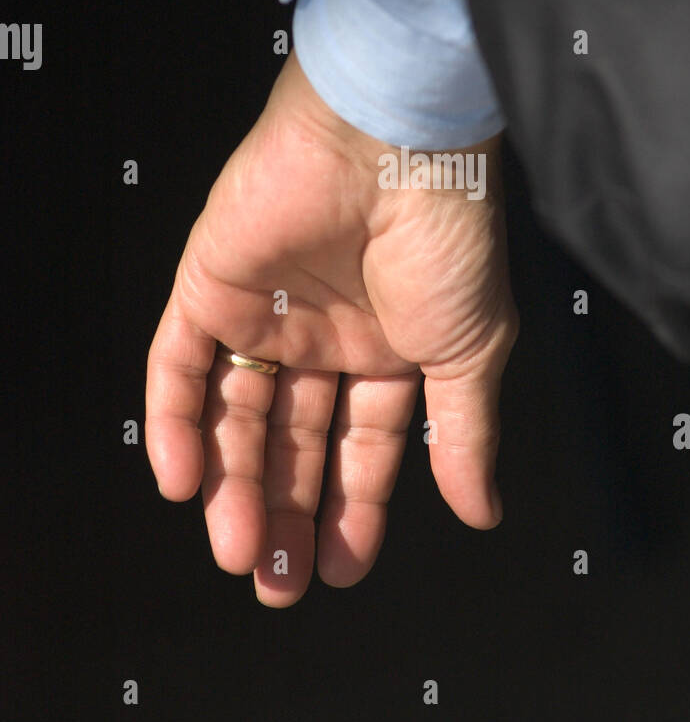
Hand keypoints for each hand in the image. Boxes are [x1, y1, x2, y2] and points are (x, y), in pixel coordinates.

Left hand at [145, 51, 518, 605]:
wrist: (395, 141)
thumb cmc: (449, 232)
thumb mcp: (471, 352)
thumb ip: (466, 436)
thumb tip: (483, 511)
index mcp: (390, 347)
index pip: (362, 444)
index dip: (351, 507)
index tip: (340, 567)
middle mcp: (325, 333)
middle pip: (294, 441)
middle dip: (287, 512)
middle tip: (279, 579)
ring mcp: (265, 310)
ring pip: (235, 414)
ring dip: (233, 486)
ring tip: (241, 552)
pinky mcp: (211, 282)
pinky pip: (177, 364)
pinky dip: (174, 424)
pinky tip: (184, 484)